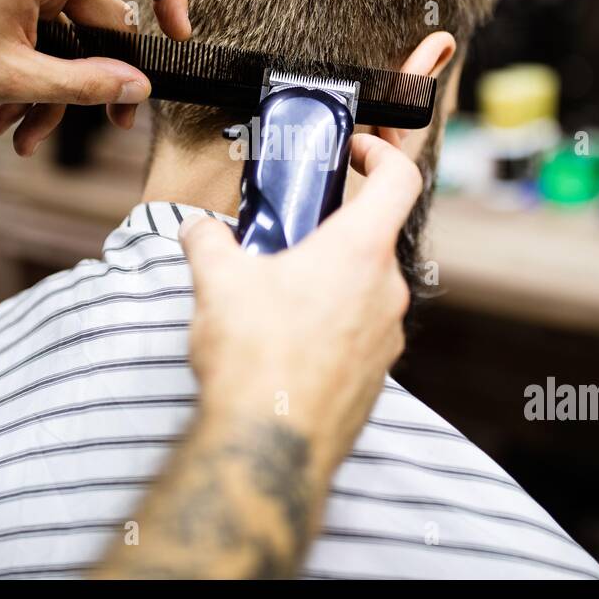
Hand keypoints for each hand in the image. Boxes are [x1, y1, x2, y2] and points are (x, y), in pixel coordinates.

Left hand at [0, 0, 190, 154]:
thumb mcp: (15, 79)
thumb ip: (85, 84)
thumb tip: (139, 89)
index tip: (178, 36)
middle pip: (100, 16)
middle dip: (101, 77)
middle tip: (115, 124)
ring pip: (66, 38)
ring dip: (57, 91)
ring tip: (28, 137)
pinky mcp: (1, 1)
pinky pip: (39, 38)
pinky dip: (33, 79)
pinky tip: (9, 122)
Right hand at [176, 134, 421, 476]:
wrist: (266, 448)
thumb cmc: (254, 359)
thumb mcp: (216, 282)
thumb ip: (208, 242)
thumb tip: (198, 230)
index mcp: (361, 253)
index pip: (399, 180)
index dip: (384, 153)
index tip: (359, 150)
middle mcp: (387, 293)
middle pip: (372, 241)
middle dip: (329, 235)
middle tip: (286, 240)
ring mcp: (387, 341)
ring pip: (363, 293)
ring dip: (327, 286)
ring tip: (275, 300)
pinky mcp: (375, 381)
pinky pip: (357, 337)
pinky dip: (328, 330)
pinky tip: (284, 346)